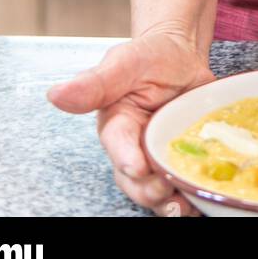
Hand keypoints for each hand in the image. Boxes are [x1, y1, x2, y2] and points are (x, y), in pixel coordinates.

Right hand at [47, 22, 214, 215]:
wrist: (182, 54)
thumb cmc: (149, 55)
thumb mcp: (124, 62)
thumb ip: (93, 83)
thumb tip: (56, 94)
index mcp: (115, 125)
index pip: (116, 146)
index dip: (125, 159)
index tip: (137, 166)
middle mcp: (133, 147)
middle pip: (133, 180)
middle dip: (148, 189)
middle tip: (166, 187)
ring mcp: (157, 156)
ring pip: (155, 191)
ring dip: (167, 201)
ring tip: (184, 204)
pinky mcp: (180, 159)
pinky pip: (182, 184)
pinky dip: (192, 195)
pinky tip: (201, 198)